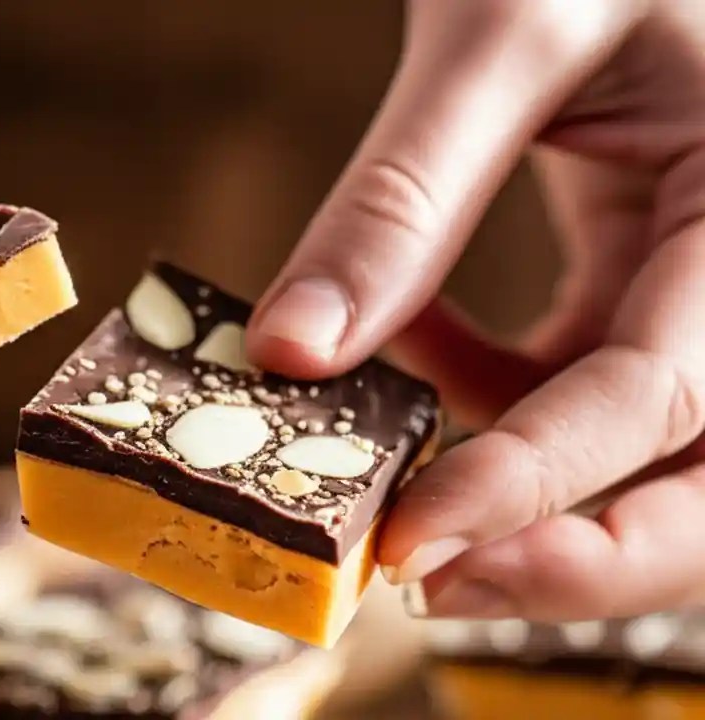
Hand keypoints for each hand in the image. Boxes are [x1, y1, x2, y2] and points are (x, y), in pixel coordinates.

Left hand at [246, 0, 704, 619]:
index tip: (413, 545)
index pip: (668, 397)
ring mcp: (695, 289)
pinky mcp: (638, 283)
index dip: (540, 486)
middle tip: (425, 582)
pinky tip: (407, 340)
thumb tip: (292, 352)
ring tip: (390, 481)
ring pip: (639, 453)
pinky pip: (574, 385)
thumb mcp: (507, 32)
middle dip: (574, 553)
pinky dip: (485, 390)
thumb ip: (405, 196)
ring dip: (515, 484)